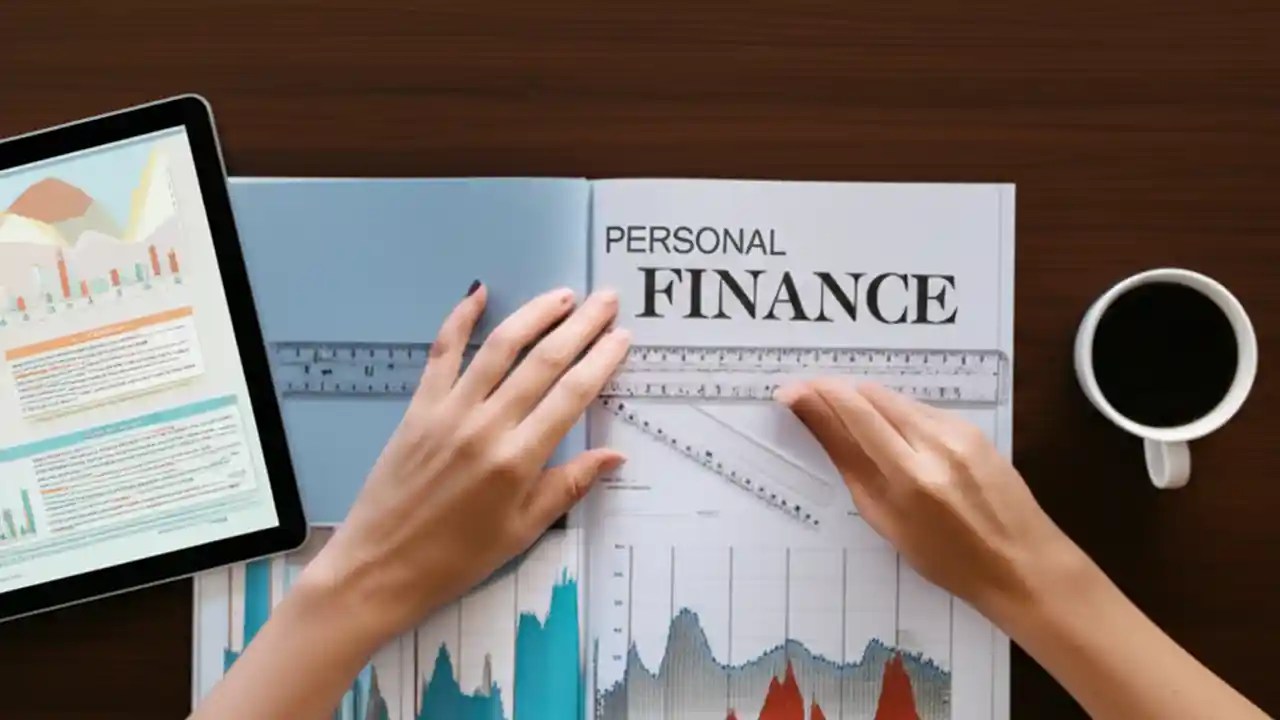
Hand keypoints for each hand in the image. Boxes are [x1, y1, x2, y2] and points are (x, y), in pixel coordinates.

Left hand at [299, 283, 629, 647]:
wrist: (380, 567)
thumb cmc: (456, 558)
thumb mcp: (522, 532)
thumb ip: (568, 486)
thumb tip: (615, 455)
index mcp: (518, 461)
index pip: (571, 396)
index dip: (600, 362)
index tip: (621, 338)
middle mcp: (486, 426)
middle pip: (543, 362)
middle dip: (580, 326)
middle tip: (606, 300)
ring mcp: (449, 411)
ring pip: (499, 347)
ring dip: (535, 314)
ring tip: (563, 295)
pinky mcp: (418, 407)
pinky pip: (442, 353)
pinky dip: (459, 318)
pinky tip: (479, 293)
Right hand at [776, 379, 1083, 618]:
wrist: (1021, 562)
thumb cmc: (947, 559)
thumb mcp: (887, 521)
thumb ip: (851, 466)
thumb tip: (817, 423)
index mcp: (910, 477)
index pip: (854, 416)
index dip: (817, 397)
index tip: (788, 391)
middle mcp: (935, 444)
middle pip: (872, 396)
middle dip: (834, 391)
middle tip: (804, 395)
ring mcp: (958, 431)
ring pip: (895, 398)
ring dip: (862, 400)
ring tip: (839, 412)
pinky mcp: (972, 427)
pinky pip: (920, 408)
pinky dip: (894, 412)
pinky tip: (885, 429)